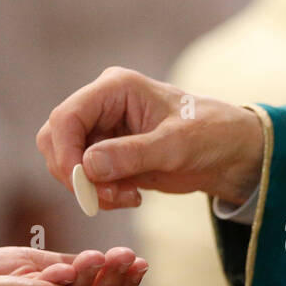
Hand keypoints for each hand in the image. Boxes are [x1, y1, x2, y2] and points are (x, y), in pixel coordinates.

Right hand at [36, 67, 264, 209]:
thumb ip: (132, 155)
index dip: (65, 153)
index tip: (81, 184)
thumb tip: (87, 165)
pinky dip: (101, 194)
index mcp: (114, 88)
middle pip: (57, 140)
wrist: (228, 153)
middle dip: (76, 174)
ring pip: (68, 163)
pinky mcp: (108, 155)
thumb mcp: (175, 146)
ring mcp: (103, 131)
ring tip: (127, 198)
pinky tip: (131, 197)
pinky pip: (86, 178)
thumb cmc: (209, 135)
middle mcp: (102, 106)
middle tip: (109, 197)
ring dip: (90, 188)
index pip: (67, 116)